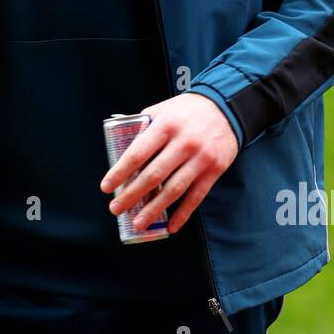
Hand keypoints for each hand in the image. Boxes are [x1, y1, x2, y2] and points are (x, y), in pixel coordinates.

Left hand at [99, 94, 238, 233]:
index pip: (138, 153)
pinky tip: (171, 226)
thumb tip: (119, 145)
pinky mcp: (215, 170)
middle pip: (153, 175)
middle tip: (116, 209)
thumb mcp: (162, 110)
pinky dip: (183, 213)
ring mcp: (200, 158)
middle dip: (132, 195)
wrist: (227, 107)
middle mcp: (183, 143)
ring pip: (174, 189)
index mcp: (165, 126)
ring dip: (154, 209)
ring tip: (138, 223)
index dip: (120, 172)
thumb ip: (143, 126)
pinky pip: (197, 196)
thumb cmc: (187, 110)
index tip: (106, 187)